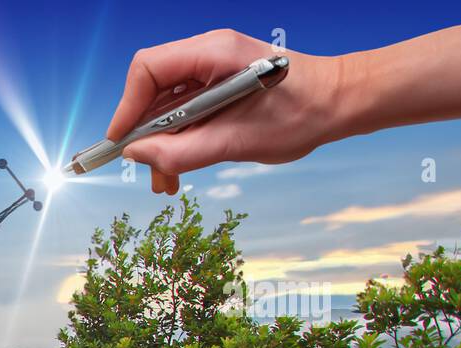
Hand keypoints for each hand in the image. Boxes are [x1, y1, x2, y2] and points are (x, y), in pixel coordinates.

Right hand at [107, 29, 344, 194]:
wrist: (339, 104)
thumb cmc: (301, 114)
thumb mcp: (238, 141)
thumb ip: (183, 150)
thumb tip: (137, 155)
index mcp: (213, 53)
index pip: (147, 70)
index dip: (127, 107)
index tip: (121, 143)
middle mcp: (207, 55)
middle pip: (151, 91)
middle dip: (143, 135)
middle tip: (148, 173)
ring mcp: (211, 71)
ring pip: (164, 107)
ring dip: (159, 146)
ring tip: (166, 182)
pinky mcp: (217, 88)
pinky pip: (183, 112)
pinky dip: (177, 141)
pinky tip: (179, 169)